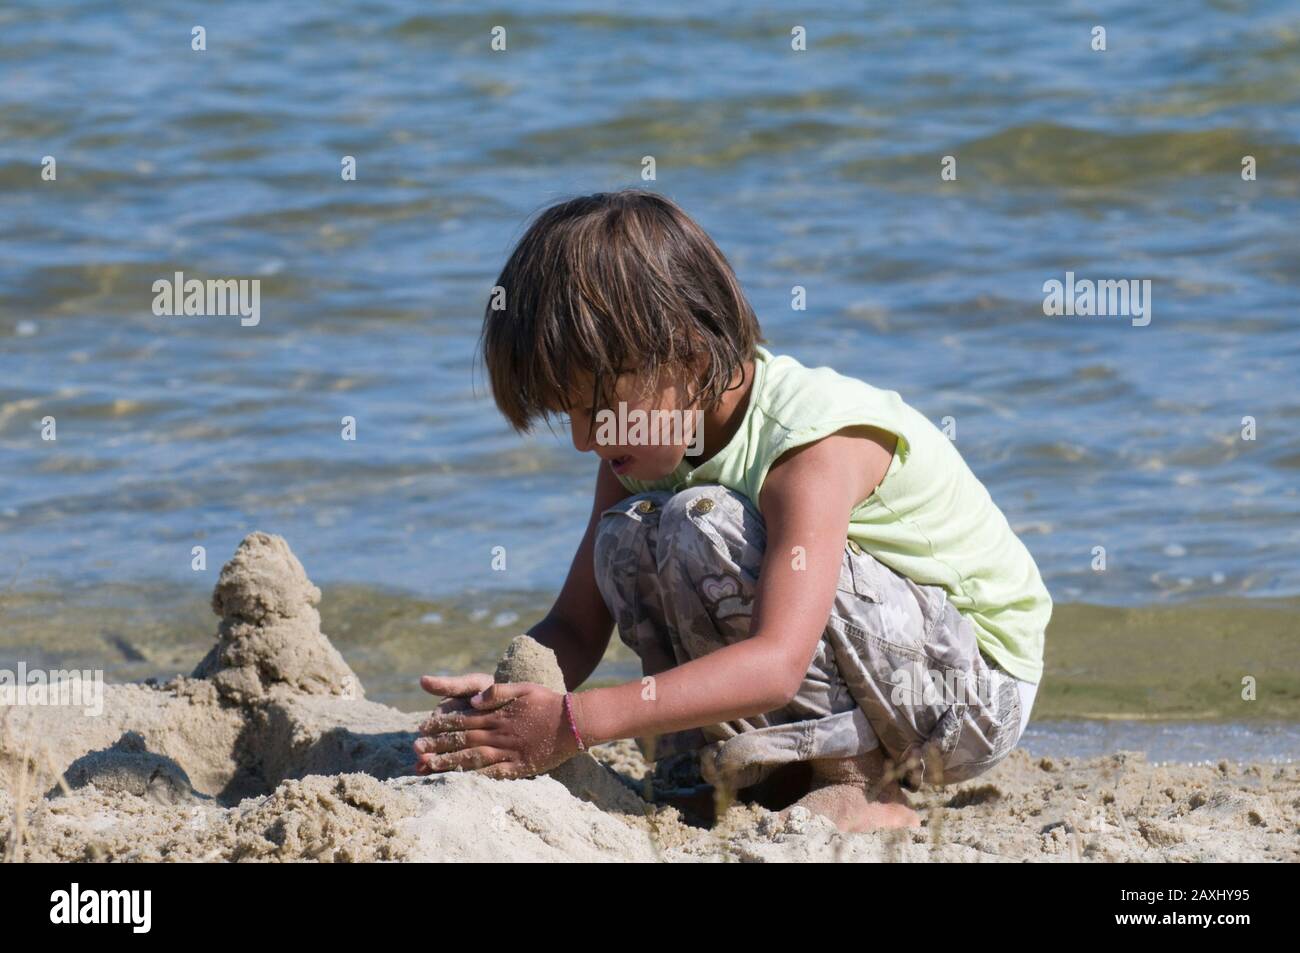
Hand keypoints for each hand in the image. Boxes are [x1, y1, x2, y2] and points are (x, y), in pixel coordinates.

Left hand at [413, 676, 578, 778]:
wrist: (574, 720)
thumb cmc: (547, 701)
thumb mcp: (522, 688)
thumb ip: (496, 692)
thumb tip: (471, 700)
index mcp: (497, 714)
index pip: (463, 719)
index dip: (441, 724)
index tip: (422, 728)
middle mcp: (500, 732)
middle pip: (462, 739)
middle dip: (437, 745)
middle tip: (415, 748)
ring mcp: (509, 751)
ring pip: (473, 757)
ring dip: (449, 762)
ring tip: (428, 766)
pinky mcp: (520, 766)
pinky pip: (494, 774)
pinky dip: (474, 778)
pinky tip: (459, 781)